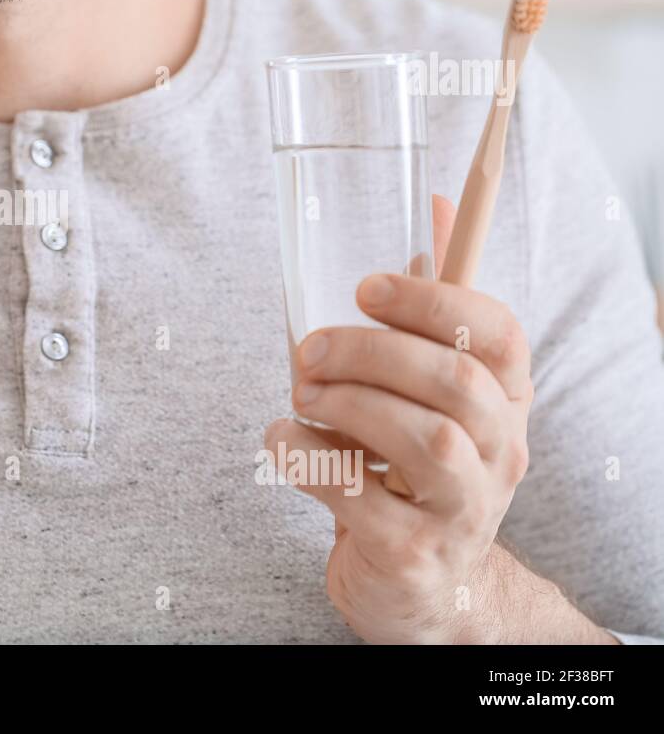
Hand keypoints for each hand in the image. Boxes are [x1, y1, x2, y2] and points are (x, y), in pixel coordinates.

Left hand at [265, 195, 540, 642]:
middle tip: (308, 350)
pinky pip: (354, 494)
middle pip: (454, 382)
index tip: (363, 287)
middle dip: (369, 351)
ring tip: (301, 396)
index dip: (431, 300)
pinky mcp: (409, 552)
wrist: (422, 587)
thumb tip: (442, 202)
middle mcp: (499, 454)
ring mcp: (461, 510)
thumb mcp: (433, 387)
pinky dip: (305, 456)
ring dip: (344, 403)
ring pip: (421, 440)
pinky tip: (284, 441)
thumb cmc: (414, 468)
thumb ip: (435, 304)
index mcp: (505, 402)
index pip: (498, 335)